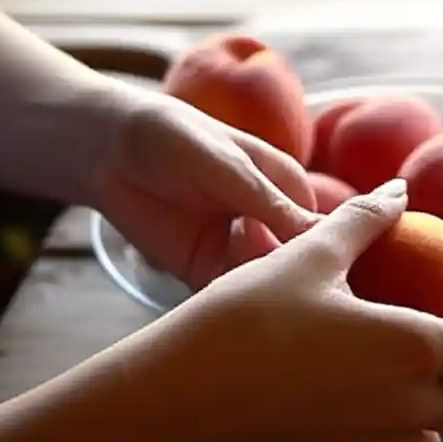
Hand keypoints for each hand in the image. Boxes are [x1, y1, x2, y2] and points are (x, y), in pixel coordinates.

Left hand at [89, 81, 317, 289]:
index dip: (333, 249)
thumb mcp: (229, 167)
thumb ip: (270, 203)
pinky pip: (229, 294)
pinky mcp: (206, 271)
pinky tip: (228, 302)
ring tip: (256, 297)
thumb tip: (322, 234)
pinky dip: (232, 303)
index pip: (323, 225)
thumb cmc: (176, 138)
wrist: (108, 150)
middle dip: (298, 279)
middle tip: (291, 293)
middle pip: (299, 261)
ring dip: (265, 294)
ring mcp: (238, 249)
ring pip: (267, 283)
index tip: (334, 272)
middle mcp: (270, 221)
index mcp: (288, 188)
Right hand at [121, 181, 442, 441]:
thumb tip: (400, 191)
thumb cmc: (249, 313)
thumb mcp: (313, 253)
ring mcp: (373, 434)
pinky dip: (409, 422)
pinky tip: (375, 379)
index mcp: (414, 349)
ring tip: (423, 358)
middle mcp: (405, 403)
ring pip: (440, 432)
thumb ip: (366, 220)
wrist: (183, 388)